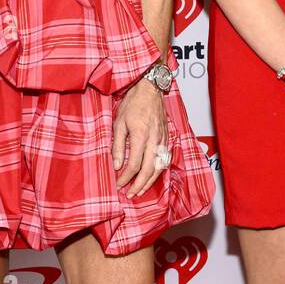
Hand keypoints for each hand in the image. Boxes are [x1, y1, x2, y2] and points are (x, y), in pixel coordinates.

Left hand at [112, 79, 167, 197]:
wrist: (150, 88)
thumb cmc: (133, 103)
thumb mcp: (119, 122)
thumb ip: (118, 145)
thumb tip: (116, 165)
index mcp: (141, 135)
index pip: (134, 165)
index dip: (125, 177)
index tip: (118, 184)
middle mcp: (155, 140)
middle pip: (148, 170)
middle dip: (138, 185)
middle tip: (129, 194)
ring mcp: (163, 140)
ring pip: (159, 167)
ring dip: (150, 182)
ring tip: (140, 190)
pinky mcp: (167, 138)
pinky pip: (165, 159)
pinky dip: (158, 172)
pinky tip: (152, 177)